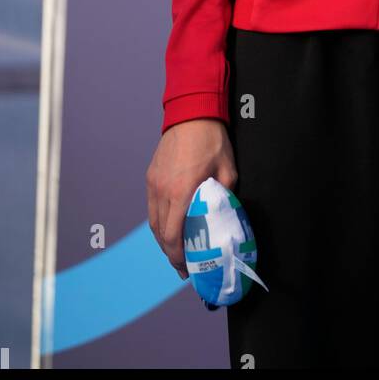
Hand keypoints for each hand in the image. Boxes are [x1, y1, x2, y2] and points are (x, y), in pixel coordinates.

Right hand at [146, 119, 237, 279]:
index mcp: (181, 192)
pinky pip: (152, 207)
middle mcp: (162, 191)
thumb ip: (225, 195)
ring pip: (153, 222)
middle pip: (160, 234)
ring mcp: (153, 184)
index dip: (178, 256)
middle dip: (170, 254)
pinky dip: (159, 222)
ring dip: (163, 240)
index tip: (186, 267)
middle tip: (182, 266)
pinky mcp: (150, 177)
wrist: (191, 112)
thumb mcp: (228, 169)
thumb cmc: (212, 140)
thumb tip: (226, 215)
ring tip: (175, 251)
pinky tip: (169, 227)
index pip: (173, 235)